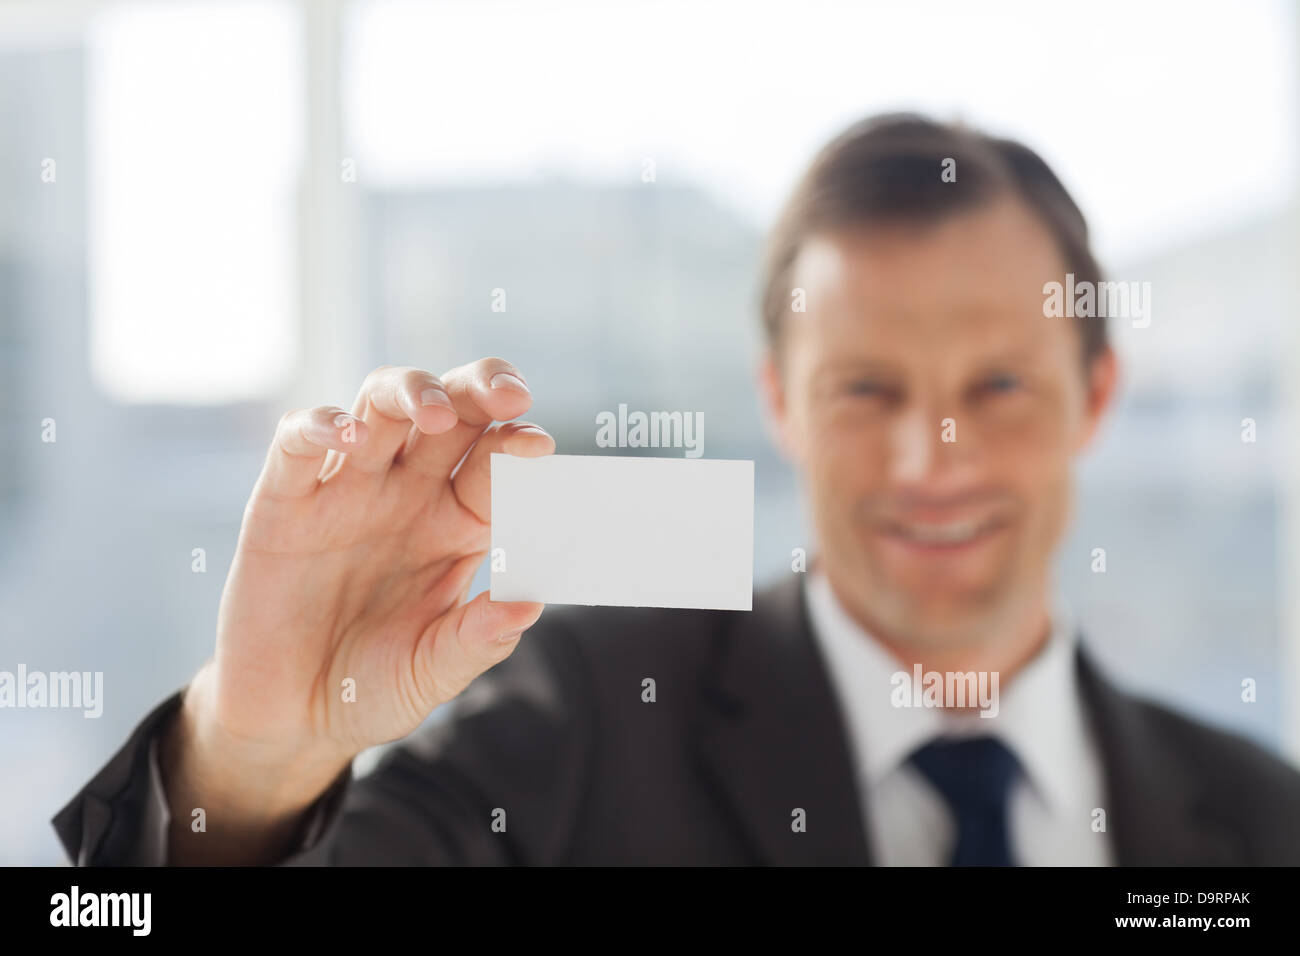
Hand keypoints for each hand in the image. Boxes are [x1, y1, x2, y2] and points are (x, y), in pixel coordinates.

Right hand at [167, 359, 551, 852]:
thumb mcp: (432, 674)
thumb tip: (530, 604)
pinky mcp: (284, 501)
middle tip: (508, 395)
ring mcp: (346, 489)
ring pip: (379, 405)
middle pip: (448, 410)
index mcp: (458, 523)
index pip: (496, 462)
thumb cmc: (371, 688)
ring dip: (410, 391)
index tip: (540, 448)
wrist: (290, 720)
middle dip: (479, 388)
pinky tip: (343, 434)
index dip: (519, 445)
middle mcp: (408, 492)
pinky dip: (316, 425)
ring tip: (436, 411)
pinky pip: (297, 442)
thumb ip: (477, 641)